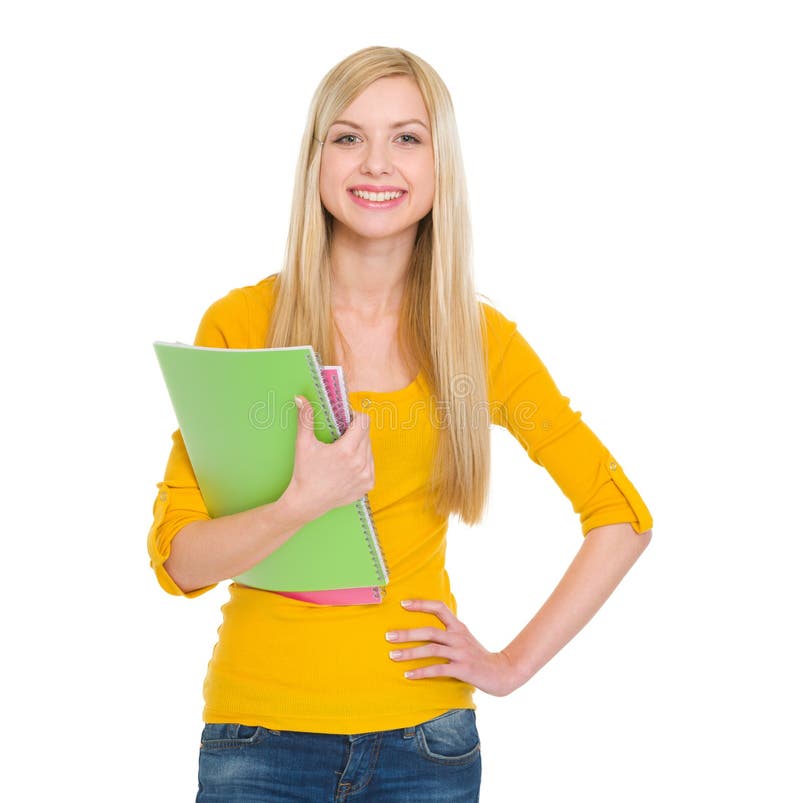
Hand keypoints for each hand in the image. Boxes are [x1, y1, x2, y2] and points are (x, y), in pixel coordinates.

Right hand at [281, 395, 374, 524]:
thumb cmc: (304, 473)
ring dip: (359, 446)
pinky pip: (370, 464)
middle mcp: (361, 463)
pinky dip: (362, 461)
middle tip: (340, 437)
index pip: (364, 421)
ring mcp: (366, 476)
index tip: (345, 420)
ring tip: (342, 453)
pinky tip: (347, 466)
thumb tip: (301, 399)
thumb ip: (305, 419)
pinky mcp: (368, 485)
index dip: (355, 416)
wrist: (307, 502)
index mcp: (348, 451)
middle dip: (355, 431)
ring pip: (369, 449)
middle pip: (366, 434)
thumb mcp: (303, 444)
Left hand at [385, 599, 520, 696]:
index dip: (421, 604)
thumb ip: (448, 632)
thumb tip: (424, 628)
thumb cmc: (477, 655)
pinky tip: (408, 675)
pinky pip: (438, 669)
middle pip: (429, 631)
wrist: (502, 672)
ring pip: (431, 649)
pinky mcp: (463, 669)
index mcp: (458, 626)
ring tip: (393, 655)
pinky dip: (422, 672)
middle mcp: (459, 636)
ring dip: (410, 653)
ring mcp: (461, 653)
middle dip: (407, 633)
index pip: (439, 608)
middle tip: (388, 636)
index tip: (403, 604)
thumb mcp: (464, 638)